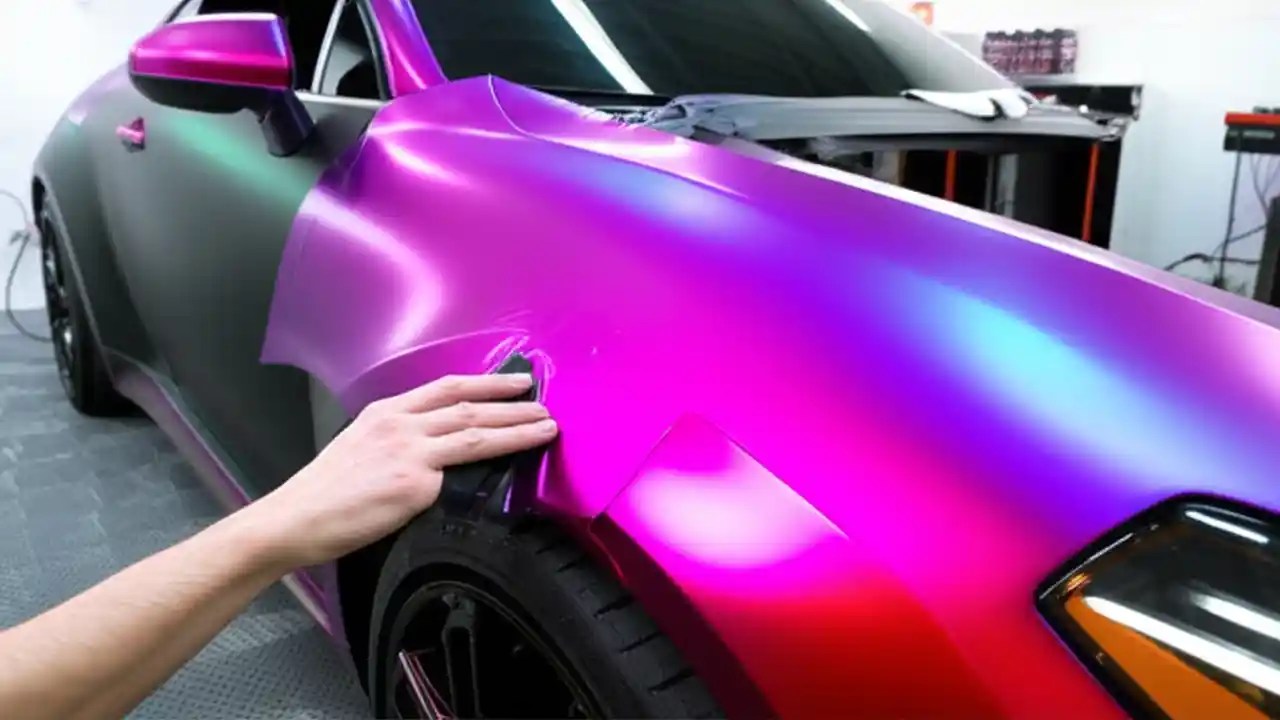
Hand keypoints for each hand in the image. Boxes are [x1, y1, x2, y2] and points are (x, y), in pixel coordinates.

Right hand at [237, 374, 556, 570]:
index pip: (445, 388)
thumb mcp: (360, 448)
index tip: (514, 382)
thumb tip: (434, 451)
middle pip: (468, 406)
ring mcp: (410, 452)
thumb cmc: (324, 495)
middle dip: (511, 402)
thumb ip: (399, 442)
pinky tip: (516, 465)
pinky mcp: (416, 483)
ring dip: (517, 428)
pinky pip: (462, 472)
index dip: (485, 383)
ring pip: (475, 432)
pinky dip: (494, 463)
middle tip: (544, 401)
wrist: (297, 519)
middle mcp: (401, 424)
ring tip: (546, 426)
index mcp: (386, 412)